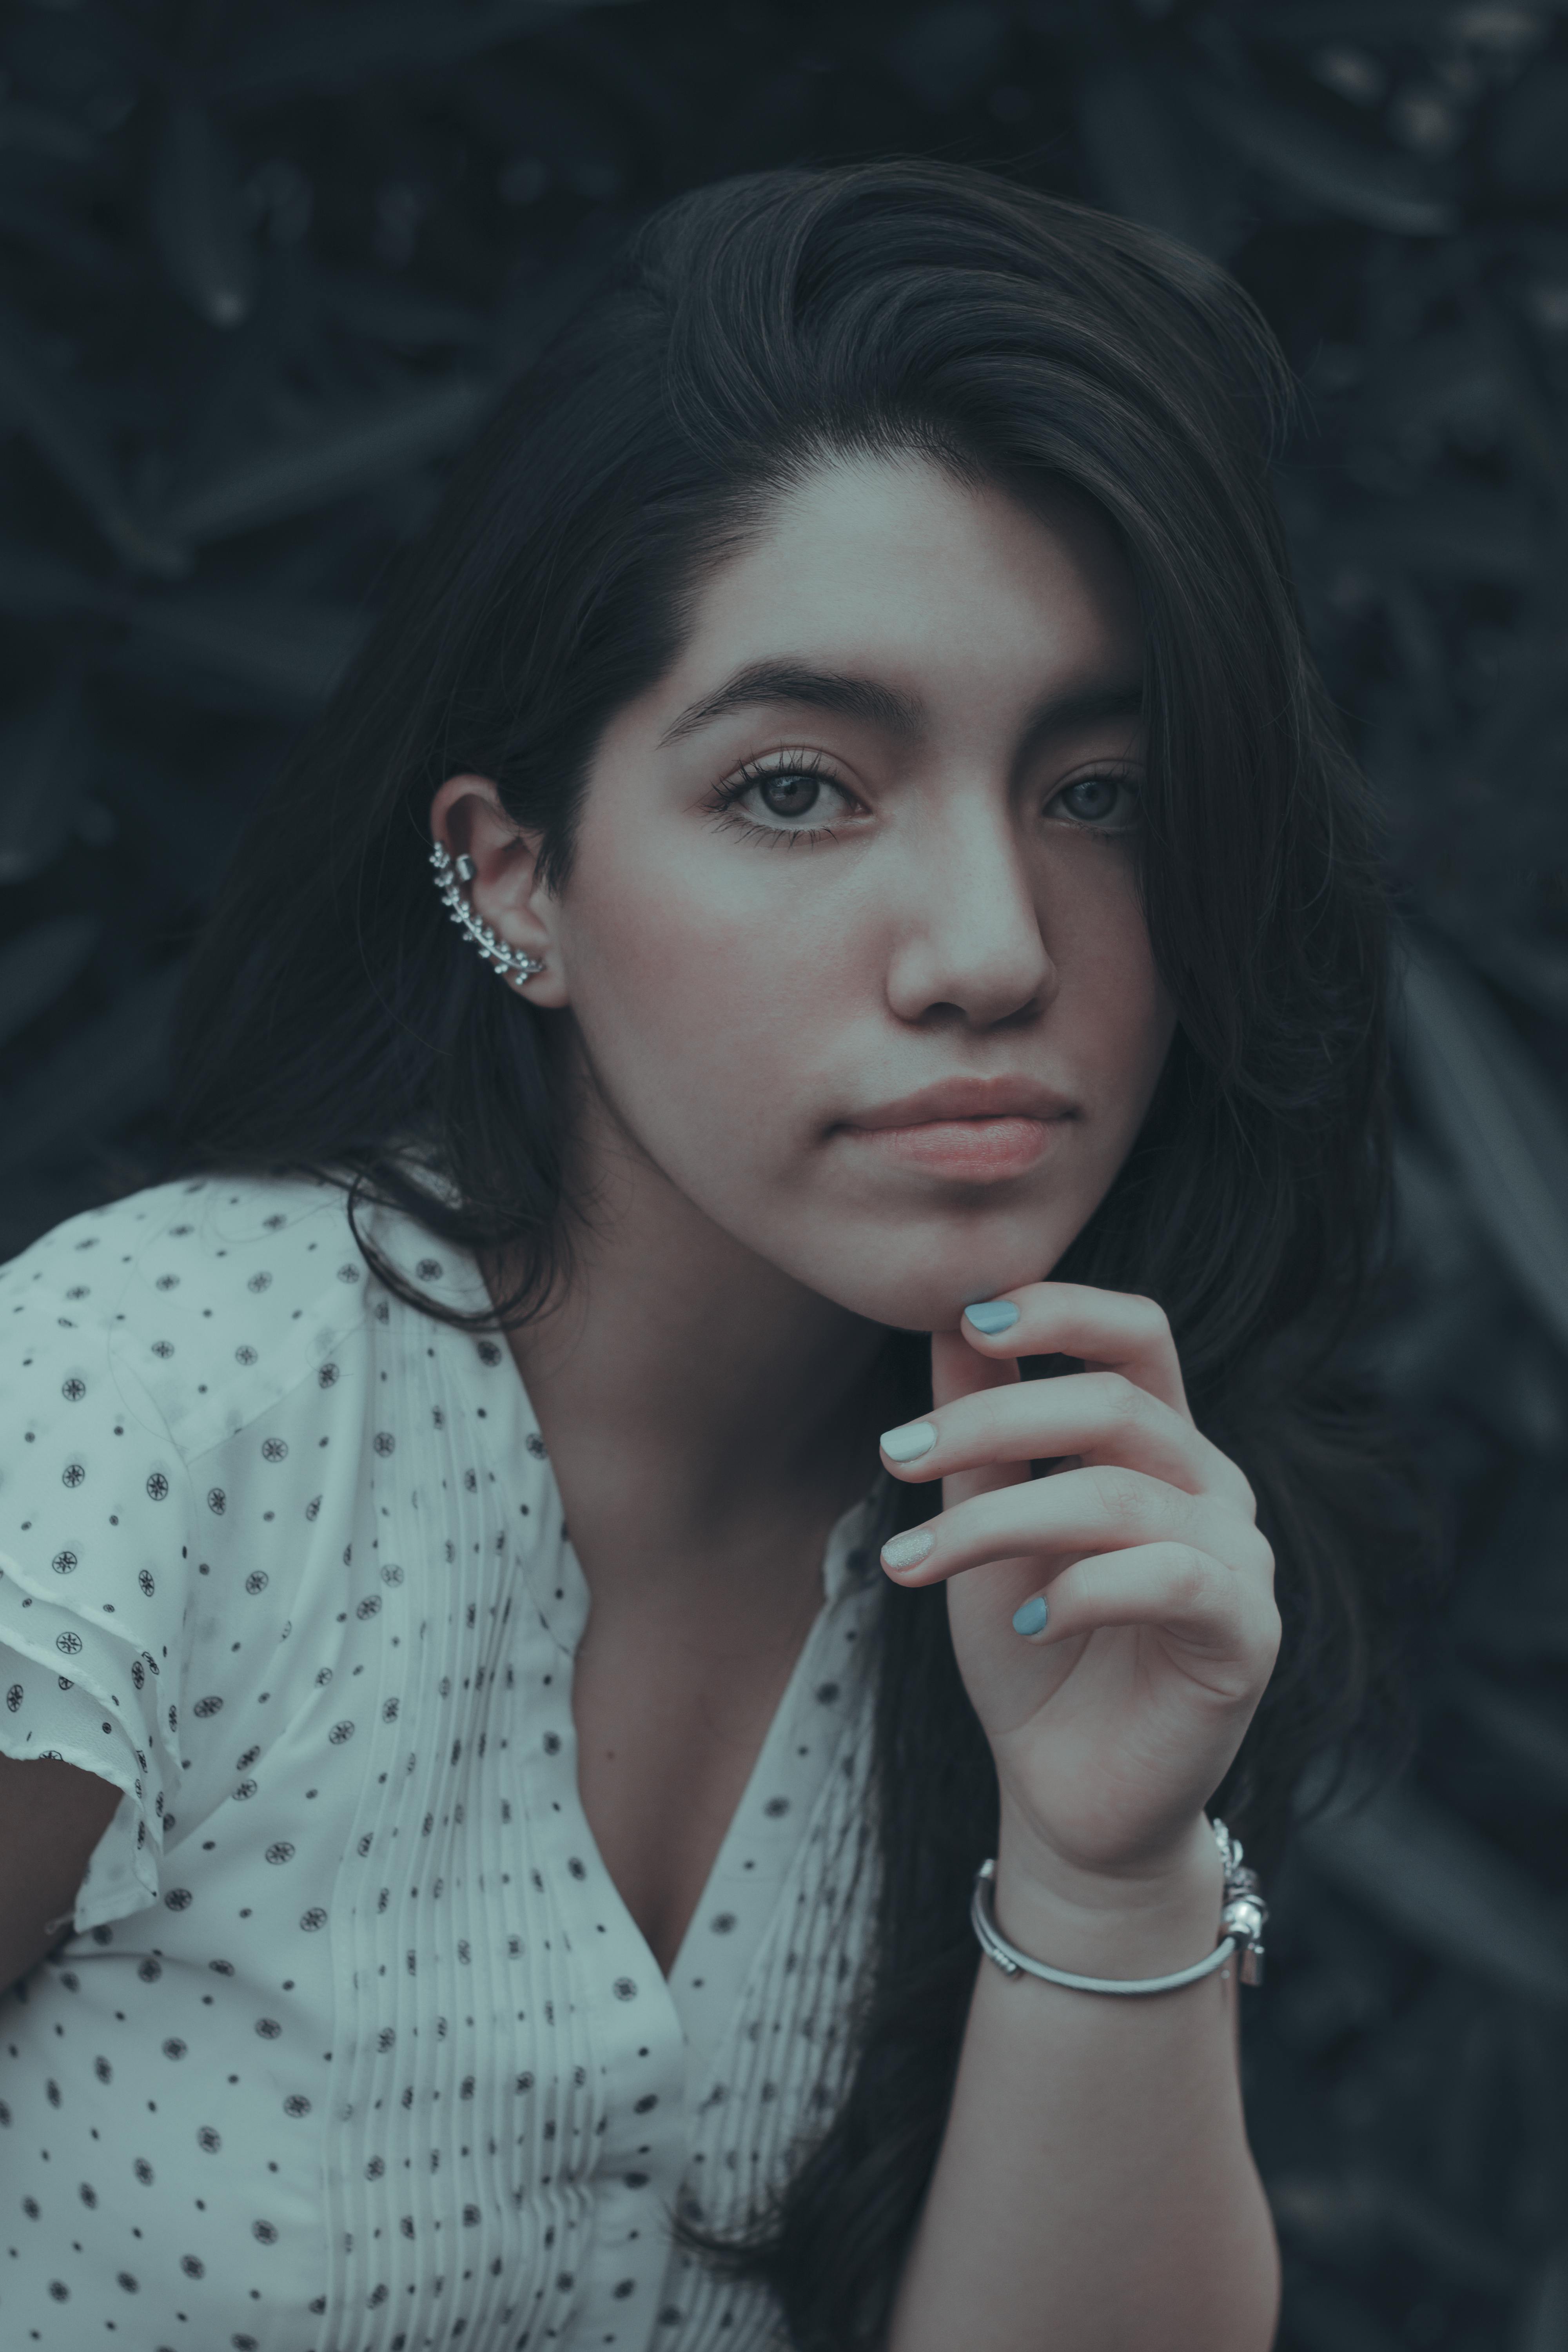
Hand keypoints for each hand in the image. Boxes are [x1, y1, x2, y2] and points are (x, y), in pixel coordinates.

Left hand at [877, 1283, 1279, 1901]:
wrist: (1066, 1793)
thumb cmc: (1032, 1649)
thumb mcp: (988, 1524)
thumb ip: (982, 1428)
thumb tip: (953, 1316)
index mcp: (1160, 1445)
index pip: (1138, 1335)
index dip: (1063, 1307)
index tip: (968, 1317)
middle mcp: (1212, 1486)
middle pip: (1115, 1403)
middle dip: (991, 1420)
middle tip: (895, 1453)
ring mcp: (1241, 1559)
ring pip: (1120, 1494)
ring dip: (996, 1521)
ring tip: (912, 1559)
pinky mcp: (1246, 1634)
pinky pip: (1170, 1578)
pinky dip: (1083, 1590)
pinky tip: (1027, 1624)